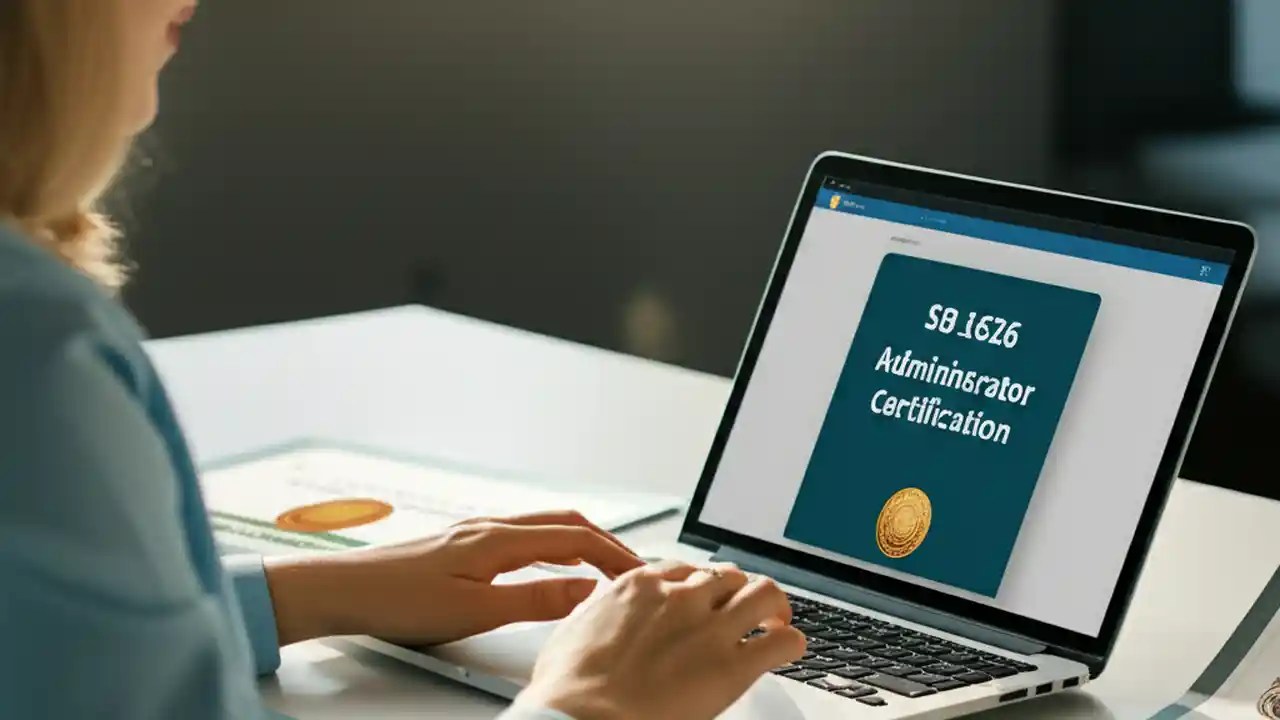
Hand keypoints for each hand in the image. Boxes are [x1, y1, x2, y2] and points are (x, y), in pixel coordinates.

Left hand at [262, 510, 643, 645]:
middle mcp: (490, 528)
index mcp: (499, 539)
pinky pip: (523, 537)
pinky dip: (552, 547)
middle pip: (565, 523)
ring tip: (602, 566)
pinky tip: (549, 566)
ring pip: (544, 528)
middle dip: (606, 543)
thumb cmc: (398, 600)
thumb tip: (586, 592)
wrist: (343, 590)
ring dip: (580, 542)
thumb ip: (535, 601)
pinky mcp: (461, 546)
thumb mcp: (475, 611)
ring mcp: (475, 534)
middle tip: (633, 568)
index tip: (641, 575)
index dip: (614, 556)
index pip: (576, 538)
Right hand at [516, 561, 804, 719]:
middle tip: (740, 610)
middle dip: (737, 591)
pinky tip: (787, 651)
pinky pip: (783, 642)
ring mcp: (709, 629)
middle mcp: (680, 598)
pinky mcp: (733, 667)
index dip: (698, 583)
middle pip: (727, 575)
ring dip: (774, 606)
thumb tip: (594, 616)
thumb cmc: (569, 688)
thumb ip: (596, 615)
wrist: (584, 717)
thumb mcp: (572, 631)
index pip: (684, 568)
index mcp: (640, 586)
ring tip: (776, 622)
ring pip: (764, 594)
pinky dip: (792, 643)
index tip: (701, 596)